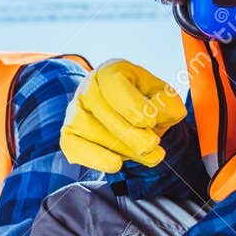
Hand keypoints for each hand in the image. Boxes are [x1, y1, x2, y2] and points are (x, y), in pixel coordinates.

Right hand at [60, 59, 185, 173]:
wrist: (127, 118)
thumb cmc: (145, 104)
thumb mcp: (163, 97)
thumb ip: (166, 103)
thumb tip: (154, 116)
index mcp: (111, 71)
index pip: (114, 85)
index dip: (132, 106)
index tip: (149, 122)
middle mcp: (88, 88)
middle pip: (104, 112)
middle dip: (132, 134)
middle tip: (153, 146)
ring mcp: (75, 111)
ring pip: (93, 132)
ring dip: (123, 149)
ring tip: (146, 155)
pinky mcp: (68, 134)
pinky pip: (75, 147)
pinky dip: (96, 158)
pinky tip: (115, 164)